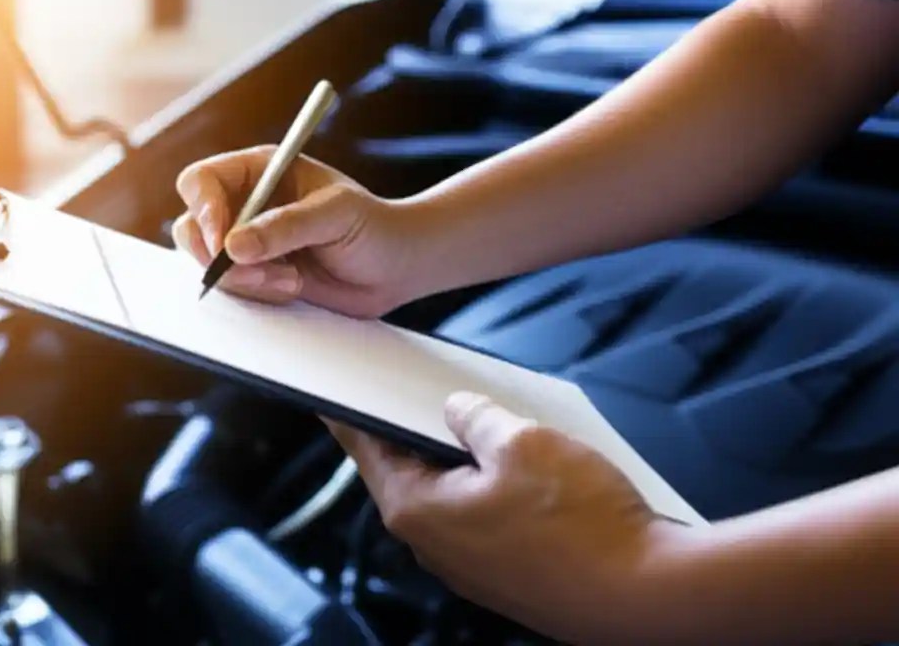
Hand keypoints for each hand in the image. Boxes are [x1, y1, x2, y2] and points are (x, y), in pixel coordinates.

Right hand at [173, 146, 423, 317]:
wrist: (395, 267)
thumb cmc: (374, 226)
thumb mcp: (336, 215)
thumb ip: (286, 227)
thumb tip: (234, 246)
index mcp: (260, 171)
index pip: (202, 181)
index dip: (203, 209)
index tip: (221, 241)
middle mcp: (246, 204)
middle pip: (191, 226)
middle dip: (216, 255)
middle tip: (255, 270)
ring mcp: (248, 242)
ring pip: (209, 264)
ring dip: (245, 280)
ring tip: (292, 278)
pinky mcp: (256, 275)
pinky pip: (232, 289)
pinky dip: (258, 294)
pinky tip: (294, 286)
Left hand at [325, 393, 694, 644]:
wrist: (649, 594)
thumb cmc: (585, 524)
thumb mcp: (523, 441)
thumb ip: (477, 417)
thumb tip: (458, 409)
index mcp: (417, 509)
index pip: (364, 445)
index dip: (349, 409)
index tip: (332, 388)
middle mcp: (434, 546)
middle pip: (407, 469)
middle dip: (416, 427)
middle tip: (423, 388)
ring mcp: (470, 566)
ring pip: (451, 494)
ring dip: (464, 457)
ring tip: (494, 420)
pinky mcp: (506, 575)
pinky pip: (483, 518)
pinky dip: (492, 487)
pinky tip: (527, 465)